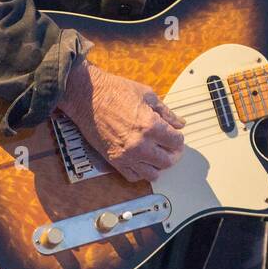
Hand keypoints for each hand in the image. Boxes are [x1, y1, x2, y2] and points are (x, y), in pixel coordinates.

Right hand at [60, 58, 184, 182]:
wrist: (87, 96)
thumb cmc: (115, 91)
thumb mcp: (147, 95)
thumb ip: (166, 113)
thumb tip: (180, 123)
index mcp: (150, 126)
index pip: (176, 142)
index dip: (178, 138)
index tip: (176, 134)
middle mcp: (140, 144)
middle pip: (168, 161)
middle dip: (173, 153)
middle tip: (171, 146)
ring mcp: (126, 155)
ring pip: (152, 174)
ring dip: (158, 165)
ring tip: (157, 154)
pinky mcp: (113, 160)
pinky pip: (133, 177)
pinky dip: (141, 172)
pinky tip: (142, 160)